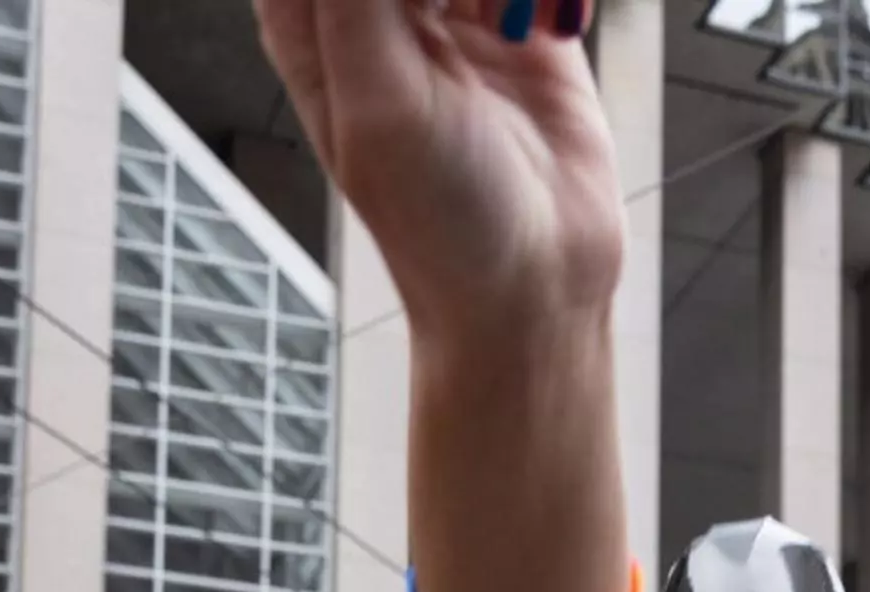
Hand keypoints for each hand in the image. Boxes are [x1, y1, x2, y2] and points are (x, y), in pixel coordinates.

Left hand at [253, 0, 621, 349]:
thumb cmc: (440, 220)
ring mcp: (452, 9)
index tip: (428, 7)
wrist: (536, 286)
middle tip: (470, 10)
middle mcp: (377, 7)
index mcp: (313, 21)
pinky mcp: (525, 20)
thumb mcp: (380, 100)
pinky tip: (557, 29)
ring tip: (513, 23)